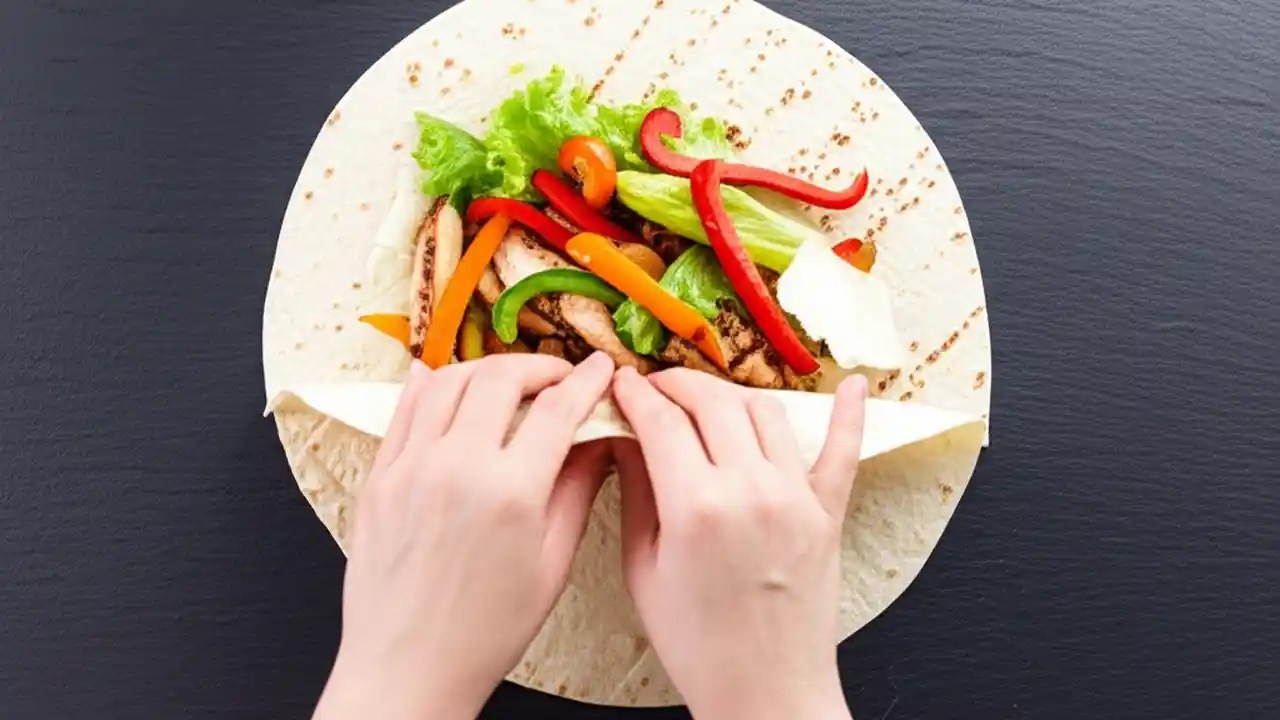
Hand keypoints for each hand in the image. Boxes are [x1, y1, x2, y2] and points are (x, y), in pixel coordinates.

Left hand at [313, 352, 615, 719]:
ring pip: (449, 381)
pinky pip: (404, 410)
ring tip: (509, 381)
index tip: (600, 367)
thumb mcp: (552, 566)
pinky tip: (447, 380)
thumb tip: (598, 441)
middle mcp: (457, 468)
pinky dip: (430, 385)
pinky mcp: (379, 478)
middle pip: (500, 378)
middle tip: (558, 376)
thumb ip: (576, 492)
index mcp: (511, 494)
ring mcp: (410, 469)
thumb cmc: (485, 632)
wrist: (408, 669)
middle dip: (538, 366)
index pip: (557, 408)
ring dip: (486, 369)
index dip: (586, 380)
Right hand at [611, 367, 866, 719]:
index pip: (661, 421)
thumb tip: (626, 440)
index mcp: (696, 506)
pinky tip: (851, 385)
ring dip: (730, 394)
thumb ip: (636, 494)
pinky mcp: (827, 514)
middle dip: (677, 383)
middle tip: (657, 386)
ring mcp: (795, 498)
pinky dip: (849, 415)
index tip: (623, 383)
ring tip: (708, 398)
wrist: (765, 693)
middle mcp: (751, 490)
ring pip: (764, 412)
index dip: (636, 394)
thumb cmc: (699, 645)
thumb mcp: (645, 569)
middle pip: (712, 402)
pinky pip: (844, 452)